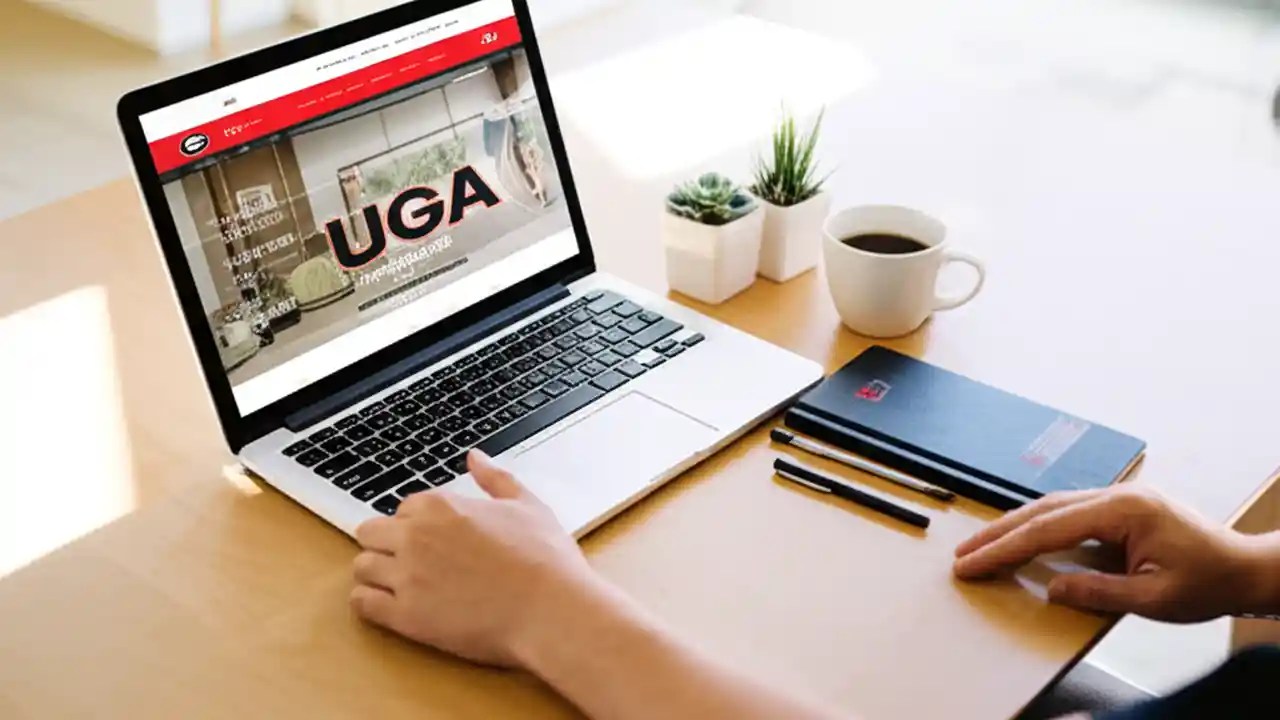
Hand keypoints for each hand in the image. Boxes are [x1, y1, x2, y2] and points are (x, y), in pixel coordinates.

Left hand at [350, 450, 598, 665]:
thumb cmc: (546, 559)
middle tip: (412, 562)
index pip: (405, 507)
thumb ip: (495, 478)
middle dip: (386, 544)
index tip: (436, 540)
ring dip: (376, 574)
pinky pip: (362, 604)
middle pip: (370, 532)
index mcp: (441, 506)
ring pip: (361, 567)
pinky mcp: (405, 616)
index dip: (418, 524)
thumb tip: (475, 457)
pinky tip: (391, 606)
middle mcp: (416, 536)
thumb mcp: (527, 505)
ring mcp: (407, 576)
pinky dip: (369, 604)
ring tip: (401, 586)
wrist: (551, 610)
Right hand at [953, 485, 1260, 621]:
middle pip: (1040, 510)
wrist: (1244, 567)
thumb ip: (1098, 591)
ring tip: (981, 547)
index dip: (1005, 549)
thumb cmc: (1207, 581)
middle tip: (961, 554)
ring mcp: (1118, 497)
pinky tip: (1021, 538)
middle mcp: (1116, 495)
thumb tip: (1051, 588)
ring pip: (1051, 506)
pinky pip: (1067, 511)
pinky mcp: (1120, 506)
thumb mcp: (1153, 598)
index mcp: (1123, 511)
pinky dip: (1037, 525)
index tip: (972, 564)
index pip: (1047, 529)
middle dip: (997, 534)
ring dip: (1013, 526)